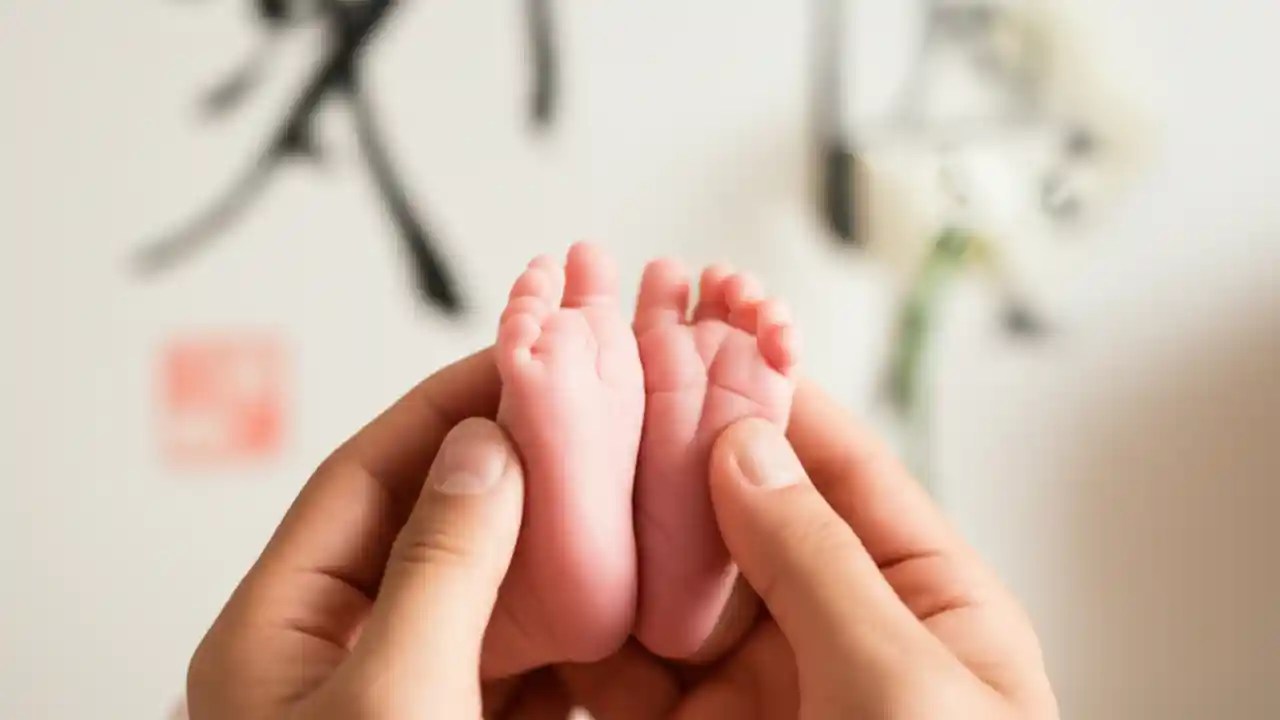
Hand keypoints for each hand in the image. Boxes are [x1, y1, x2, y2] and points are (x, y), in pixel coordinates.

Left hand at [186, 350, 569, 718]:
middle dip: (503, 468)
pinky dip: (570, 626)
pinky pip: (518, 658)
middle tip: (575, 414)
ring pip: (479, 591)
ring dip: (544, 545)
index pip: (358, 479)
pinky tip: (613, 598)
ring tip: (605, 493)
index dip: (440, 408)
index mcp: (275, 636)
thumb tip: (481, 452)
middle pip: (423, 526)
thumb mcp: (392, 698)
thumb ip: (436, 568)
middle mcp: (335, 658)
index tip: (516, 360)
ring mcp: (399, 699)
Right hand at [556, 380, 1057, 718]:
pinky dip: (586, 623)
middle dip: (666, 457)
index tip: (697, 335)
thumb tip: (746, 443)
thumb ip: (820, 559)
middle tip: (597, 390)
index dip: (767, 396)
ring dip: (615, 532)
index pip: (837, 467)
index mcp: (923, 601)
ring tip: (551, 464)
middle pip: (738, 516)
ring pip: (672, 583)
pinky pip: (632, 664)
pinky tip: (543, 574)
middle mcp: (835, 632)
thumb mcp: (906, 685)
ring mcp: (759, 687)